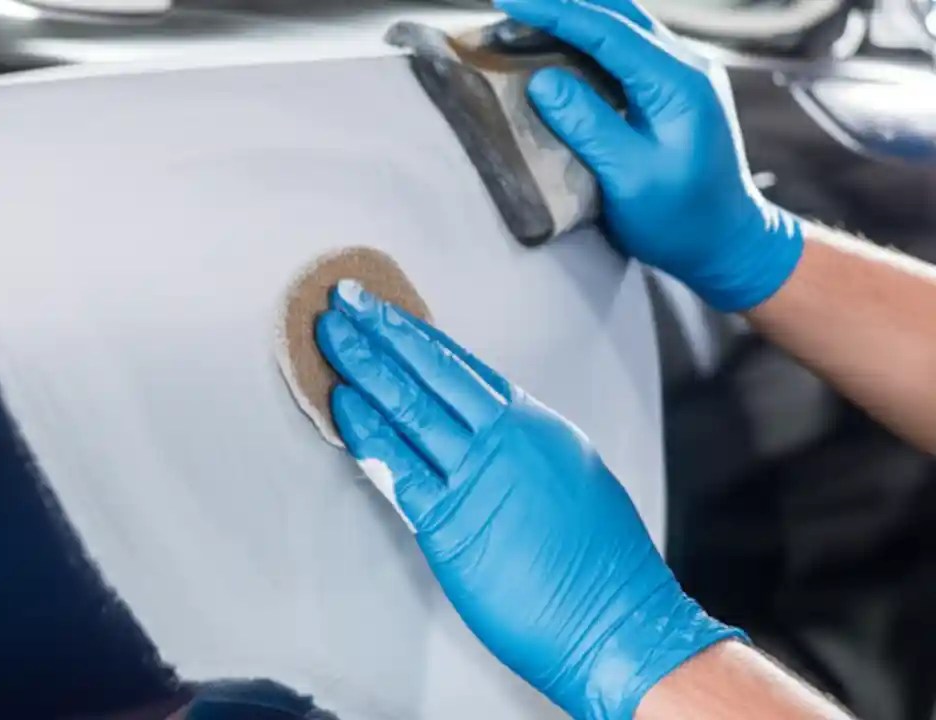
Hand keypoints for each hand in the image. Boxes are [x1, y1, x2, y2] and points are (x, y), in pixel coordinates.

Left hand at [316, 280, 742, 719]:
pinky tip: (344, 406)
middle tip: (343, 301)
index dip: (416, 333)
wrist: (621, 624)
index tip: (384, 309)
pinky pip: (399, 469)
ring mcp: (478, 479)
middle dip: (381, 331)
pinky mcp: (453, 526)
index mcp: (536, 424)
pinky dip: (368, 433)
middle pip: (431, 372)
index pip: (462, 365)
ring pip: (410, 408)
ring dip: (365, 368)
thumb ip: (525, 446)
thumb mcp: (573, 476)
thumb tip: (488, 427)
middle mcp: (507, 440)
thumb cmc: (604, 564)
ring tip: (331, 337)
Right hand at [496, 0, 802, 311]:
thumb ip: (587, 125)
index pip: (609, 29)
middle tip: (510, 9)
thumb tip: (542, 79)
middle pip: (619, 12)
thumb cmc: (680, 220)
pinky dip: (588, 44)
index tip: (509, 0)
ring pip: (623, 27)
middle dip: (563, 7)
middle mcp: (687, 65)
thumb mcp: (628, 178)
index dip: (556, 11)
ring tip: (525, 27)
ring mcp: (684, 75)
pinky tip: (560, 54)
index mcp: (678, 82)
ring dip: (575, 22)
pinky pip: (627, 51)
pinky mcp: (674, 91)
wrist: (727, 242)